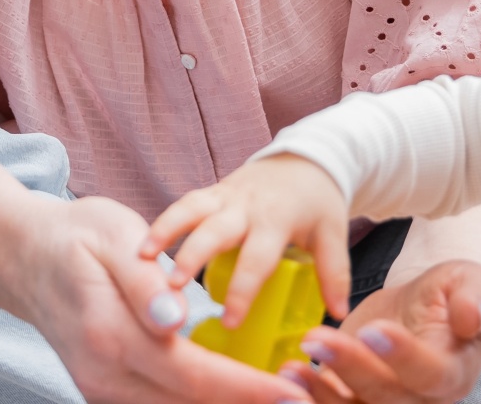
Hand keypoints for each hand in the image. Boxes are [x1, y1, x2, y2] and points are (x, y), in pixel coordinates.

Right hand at [9, 194, 316, 403]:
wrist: (23, 257)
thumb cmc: (75, 237)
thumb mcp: (112, 236)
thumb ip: (146, 282)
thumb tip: (175, 321)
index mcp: (109, 333)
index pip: (192, 373)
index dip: (246, 387)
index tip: (292, 391)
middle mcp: (103, 374)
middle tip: (301, 399)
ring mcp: (100, 389)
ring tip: (275, 397)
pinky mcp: (105, 392)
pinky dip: (199, 401)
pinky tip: (234, 393)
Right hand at [141, 154, 353, 324]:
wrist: (306, 158)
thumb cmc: (317, 203)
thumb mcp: (332, 235)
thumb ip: (333, 273)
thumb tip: (338, 314)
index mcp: (276, 220)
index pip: (257, 260)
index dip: (242, 291)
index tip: (228, 321)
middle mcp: (246, 206)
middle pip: (214, 231)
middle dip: (192, 257)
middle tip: (171, 288)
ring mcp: (224, 196)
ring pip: (189, 210)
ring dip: (165, 232)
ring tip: (141, 259)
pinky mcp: (211, 192)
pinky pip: (183, 205)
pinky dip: (163, 223)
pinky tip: (142, 247)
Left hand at [277, 259, 480, 403]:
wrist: (430, 307)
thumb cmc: (456, 294)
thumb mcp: (475, 283)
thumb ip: (478, 298)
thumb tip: (471, 316)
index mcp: (454, 373)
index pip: (431, 374)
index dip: (403, 357)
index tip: (374, 329)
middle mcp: (421, 399)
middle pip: (385, 396)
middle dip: (350, 369)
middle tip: (316, 338)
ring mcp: (386, 402)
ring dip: (319, 397)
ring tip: (290, 369)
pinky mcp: (355, 397)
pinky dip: (306, 398)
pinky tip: (284, 377)